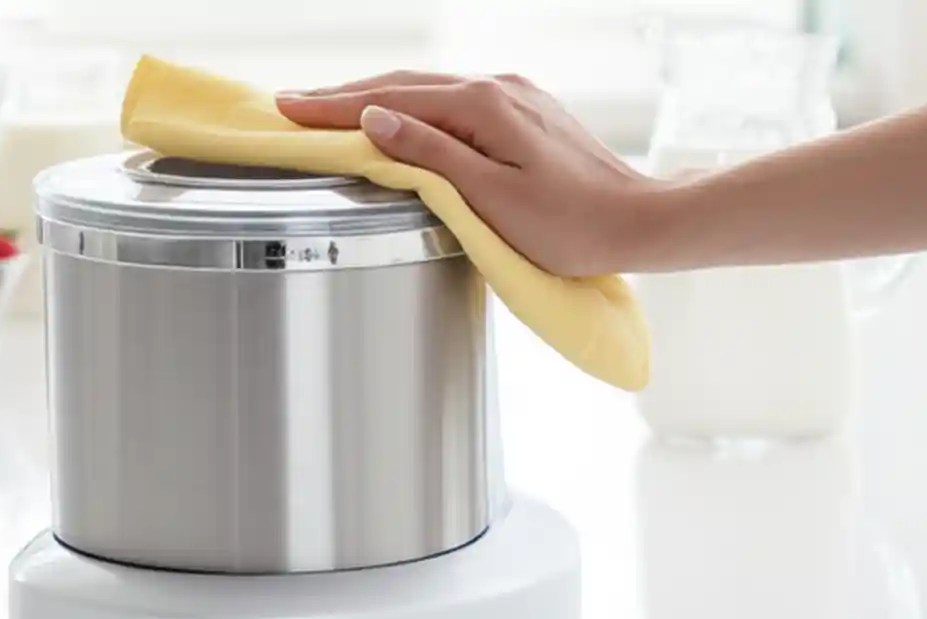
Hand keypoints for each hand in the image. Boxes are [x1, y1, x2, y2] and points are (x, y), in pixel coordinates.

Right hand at [276, 71, 664, 276]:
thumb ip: (431, 155)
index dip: (334, 106)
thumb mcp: (491, 197)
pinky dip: (414, 107)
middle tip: (295, 104)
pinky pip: (454, 101)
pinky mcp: (526, 113)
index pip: (391, 100)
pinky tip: (399, 118)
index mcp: (484, 105)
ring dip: (377, 97)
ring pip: (429, 90)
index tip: (288, 106)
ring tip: (333, 109)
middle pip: (405, 85)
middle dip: (346, 95)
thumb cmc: (570, 225)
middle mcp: (498, 88)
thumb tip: (376, 119)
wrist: (638, 222)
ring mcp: (515, 97)